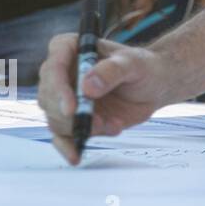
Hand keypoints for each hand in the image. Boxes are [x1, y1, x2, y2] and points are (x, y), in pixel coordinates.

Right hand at [37, 33, 169, 163]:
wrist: (155, 85)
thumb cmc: (143, 67)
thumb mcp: (133, 64)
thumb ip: (112, 71)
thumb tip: (87, 87)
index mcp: (70, 49)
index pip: (53, 66)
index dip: (58, 88)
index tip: (73, 107)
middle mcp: (62, 74)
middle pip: (48, 97)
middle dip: (71, 115)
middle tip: (98, 122)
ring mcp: (65, 98)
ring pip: (56, 119)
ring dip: (82, 128)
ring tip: (112, 125)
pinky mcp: (74, 119)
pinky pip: (61, 137)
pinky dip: (68, 147)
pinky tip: (76, 156)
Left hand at [115, 0, 160, 23]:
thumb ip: (123, 5)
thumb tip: (121, 18)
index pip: (140, 14)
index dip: (132, 23)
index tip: (125, 30)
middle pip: (146, 8)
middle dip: (137, 16)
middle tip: (126, 24)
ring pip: (149, 1)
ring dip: (140, 8)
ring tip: (129, 13)